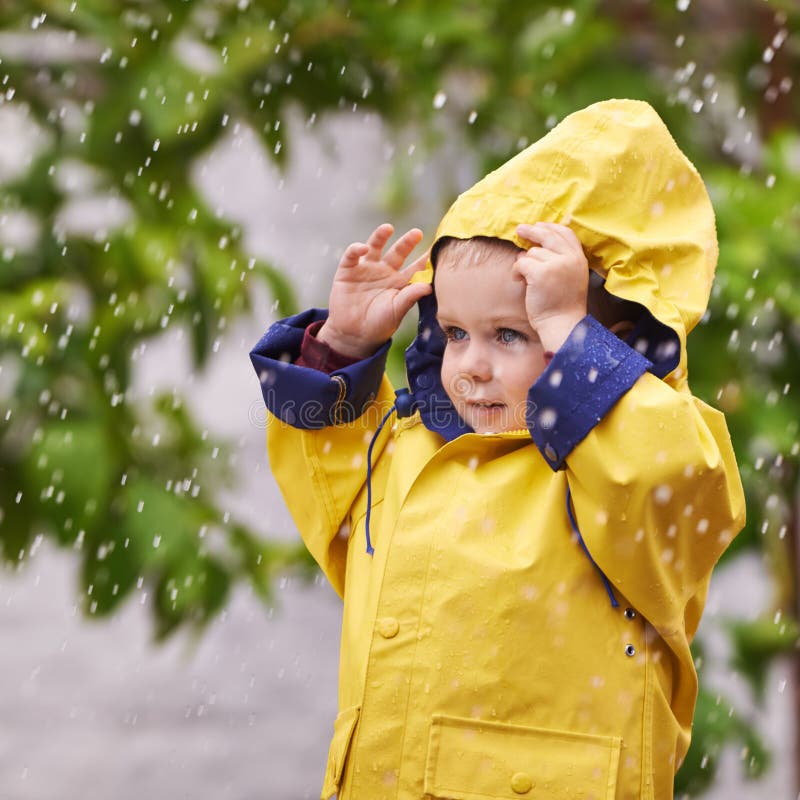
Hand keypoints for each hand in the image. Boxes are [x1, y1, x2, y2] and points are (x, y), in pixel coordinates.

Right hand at [317, 223, 431, 358]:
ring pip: (375, 247)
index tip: (437, 249)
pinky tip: (363, 249)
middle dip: (407, 242)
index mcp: (400, 282)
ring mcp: (366, 269)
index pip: (415, 267)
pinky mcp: (348, 270)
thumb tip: (429, 286)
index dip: (425, 259)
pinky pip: (352, 255)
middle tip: (417, 233)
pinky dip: (356, 249)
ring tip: (388, 228)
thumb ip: (410, 297)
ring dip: (380, 236)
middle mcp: (385, 272)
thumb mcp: (396, 310)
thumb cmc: (379, 324)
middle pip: (398, 252)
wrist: (353, 334)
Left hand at [513, 222, 588, 350]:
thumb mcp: (569, 278)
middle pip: (548, 235)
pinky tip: (519, 281)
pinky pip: (521, 263)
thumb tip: (532, 247)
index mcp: (579, 259)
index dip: (551, 227)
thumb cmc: (562, 306)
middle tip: (520, 230)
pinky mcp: (540, 273)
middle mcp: (570, 259)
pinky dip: (516, 272)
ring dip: (524, 264)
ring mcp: (556, 264)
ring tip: (526, 279)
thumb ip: (559, 261)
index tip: (540, 226)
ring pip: (531, 253)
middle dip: (532, 231)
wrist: (562, 325)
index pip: (566, 233)